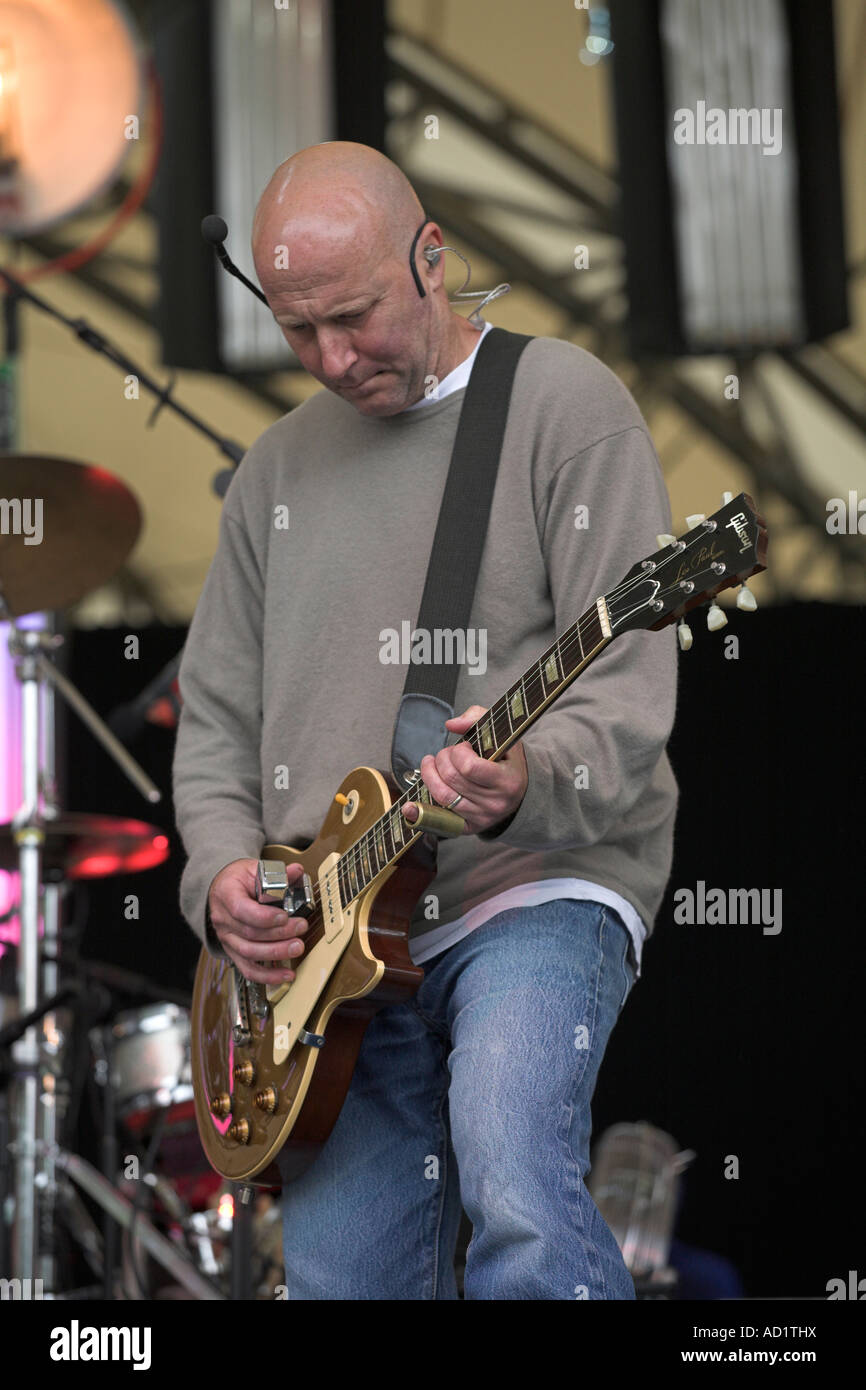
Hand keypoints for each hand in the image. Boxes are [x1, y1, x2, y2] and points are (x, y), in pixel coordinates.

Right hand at [207, 858, 308, 984]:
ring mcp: (227, 938)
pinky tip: (285, 975)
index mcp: (226, 895)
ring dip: (276, 953)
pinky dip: (268, 976)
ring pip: (249, 953)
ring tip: (297, 948)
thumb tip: (296, 871)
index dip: (264, 916)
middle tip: (301, 927)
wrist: (221, 889)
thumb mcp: (254, 869)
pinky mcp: (234, 951)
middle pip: (250, 933)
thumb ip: (277, 872)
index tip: (284, 916)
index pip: (241, 910)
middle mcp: (224, 920)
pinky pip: (248, 969)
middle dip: (279, 934)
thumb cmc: (238, 879)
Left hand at [402, 704, 527, 834]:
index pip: (469, 767)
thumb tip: (451, 724)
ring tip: (432, 764)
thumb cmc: (507, 760)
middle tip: (447, 754)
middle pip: (451, 778)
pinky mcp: (467, 827)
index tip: (464, 747)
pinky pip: (438, 818)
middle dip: (442, 759)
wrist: (519, 792)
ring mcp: (481, 817)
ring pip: (442, 796)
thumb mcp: (501, 734)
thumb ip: (478, 718)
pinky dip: (420, 810)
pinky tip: (409, 805)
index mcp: (508, 780)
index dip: (459, 753)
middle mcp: (495, 803)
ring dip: (430, 775)